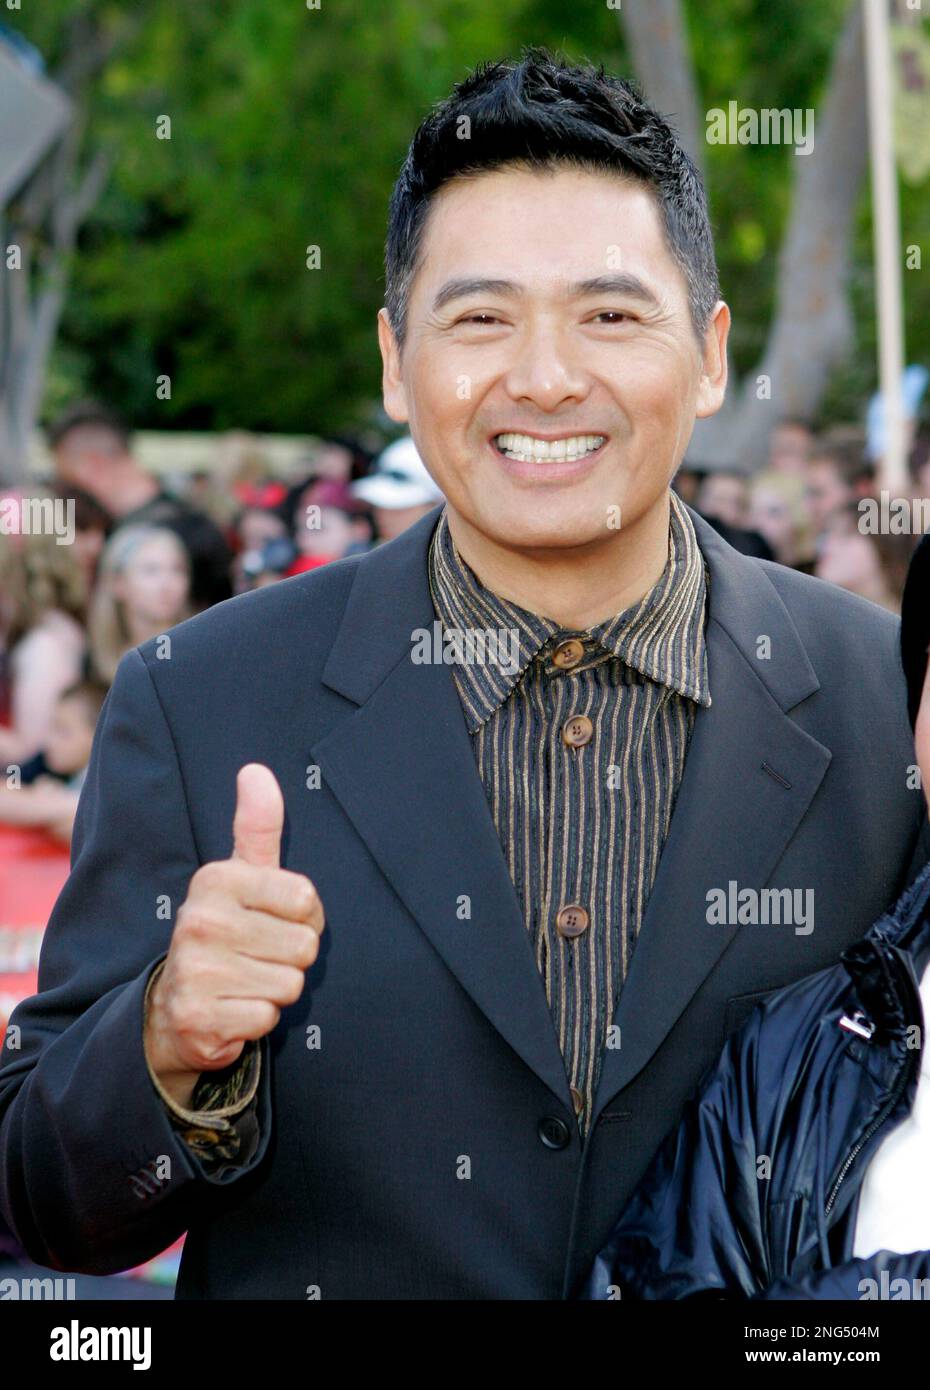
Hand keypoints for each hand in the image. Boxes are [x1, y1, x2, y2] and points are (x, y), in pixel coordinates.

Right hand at [144, 763, 323, 1107]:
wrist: (174, 1005)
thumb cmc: (226, 932)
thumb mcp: (242, 875)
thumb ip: (256, 826)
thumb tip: (256, 770)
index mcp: (216, 880)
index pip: (307, 899)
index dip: (303, 918)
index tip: (272, 920)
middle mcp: (201, 920)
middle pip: (304, 946)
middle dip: (291, 957)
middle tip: (257, 956)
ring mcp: (196, 970)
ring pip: (290, 984)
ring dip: (276, 989)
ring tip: (245, 981)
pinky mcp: (199, 1017)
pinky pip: (267, 1018)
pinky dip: (257, 1019)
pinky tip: (233, 1008)